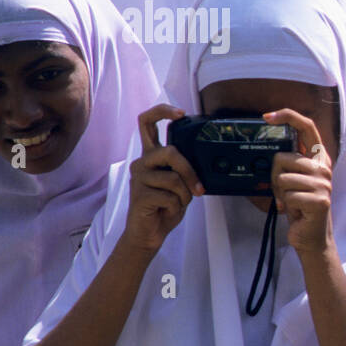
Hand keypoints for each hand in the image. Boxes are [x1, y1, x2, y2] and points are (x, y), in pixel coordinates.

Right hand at [121, 104, 202, 253]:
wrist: (150, 233)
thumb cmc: (166, 206)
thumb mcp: (180, 183)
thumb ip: (185, 168)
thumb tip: (206, 159)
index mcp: (151, 155)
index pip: (147, 123)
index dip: (163, 112)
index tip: (181, 113)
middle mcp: (142, 162)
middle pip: (170, 152)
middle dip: (190, 171)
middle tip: (199, 189)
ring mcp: (138, 178)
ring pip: (173, 178)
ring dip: (185, 195)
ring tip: (178, 203)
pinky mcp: (139, 195)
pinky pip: (169, 196)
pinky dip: (176, 206)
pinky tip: (168, 210)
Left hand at [266, 108, 334, 256]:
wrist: (312, 236)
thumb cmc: (301, 206)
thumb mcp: (296, 179)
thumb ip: (290, 161)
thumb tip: (270, 148)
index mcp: (318, 158)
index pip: (307, 127)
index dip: (288, 116)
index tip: (267, 116)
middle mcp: (323, 168)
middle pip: (283, 157)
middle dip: (275, 175)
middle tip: (283, 190)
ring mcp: (324, 184)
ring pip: (283, 178)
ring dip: (281, 193)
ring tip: (291, 201)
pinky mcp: (320, 200)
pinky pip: (288, 195)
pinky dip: (286, 205)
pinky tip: (295, 210)